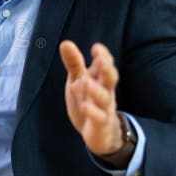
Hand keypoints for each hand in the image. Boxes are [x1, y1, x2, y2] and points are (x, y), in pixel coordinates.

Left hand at [59, 41, 122, 155]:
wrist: (100, 133)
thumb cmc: (89, 100)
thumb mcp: (79, 80)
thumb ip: (74, 63)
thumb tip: (65, 42)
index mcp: (100, 80)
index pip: (105, 66)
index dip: (103, 57)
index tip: (96, 48)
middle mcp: (105, 92)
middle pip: (110, 80)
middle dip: (107, 69)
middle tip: (101, 60)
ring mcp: (105, 109)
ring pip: (104, 99)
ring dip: (95, 90)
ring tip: (85, 82)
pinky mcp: (101, 124)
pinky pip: (99, 118)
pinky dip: (93, 112)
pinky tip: (85, 107)